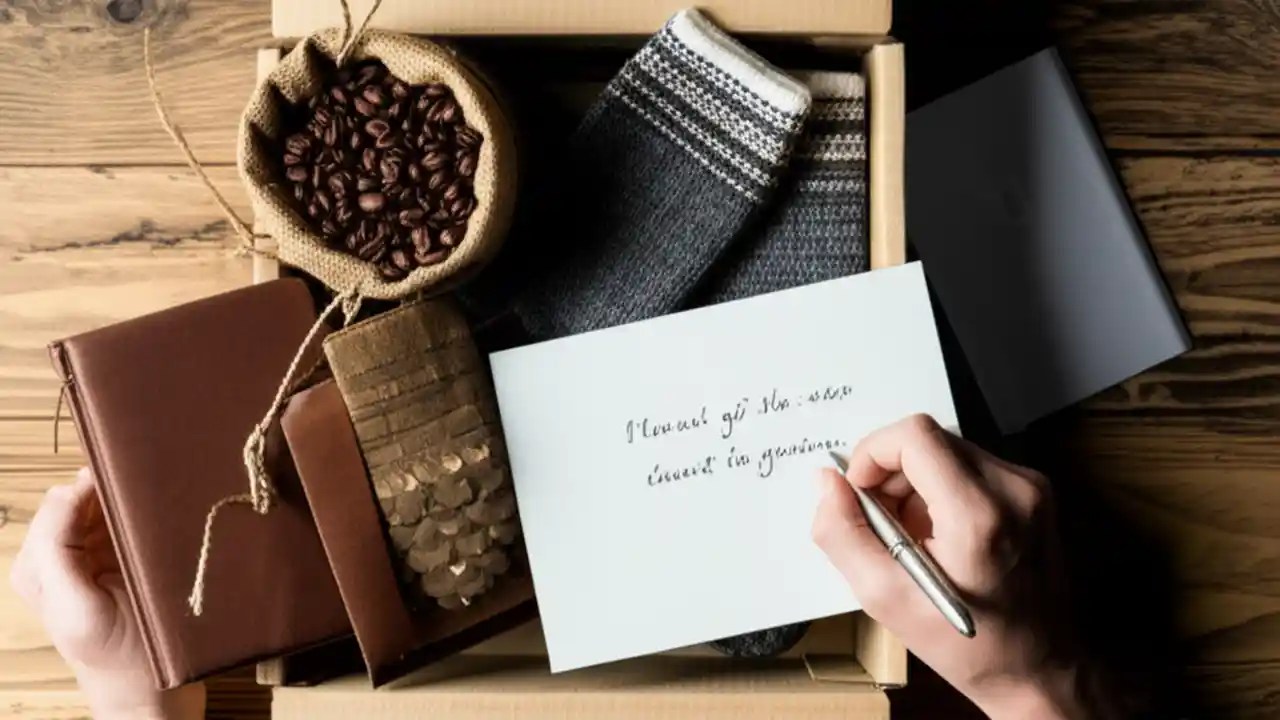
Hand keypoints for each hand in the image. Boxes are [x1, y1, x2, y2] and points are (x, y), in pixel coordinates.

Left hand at [10, 468, 204, 719]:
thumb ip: (58, 549)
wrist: (153, 697)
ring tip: (162, 495)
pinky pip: (128, 522)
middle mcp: (62, 556)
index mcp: (40, 565)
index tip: (129, 472)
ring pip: (107, 506)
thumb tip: (68, 488)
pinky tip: (164, 516)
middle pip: (84, 498)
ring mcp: (93, 557)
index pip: (60, 503)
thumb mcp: (79, 608)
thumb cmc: (118, 660)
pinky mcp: (122, 562)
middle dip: (111, 487)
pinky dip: (143, 515)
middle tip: (151, 479)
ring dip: (131, 500)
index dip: (90, 483)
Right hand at [813, 415, 1111, 719]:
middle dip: (891, 471)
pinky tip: (940, 533)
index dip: (872, 454)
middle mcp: (1014, 489)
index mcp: (978, 515)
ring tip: (913, 534)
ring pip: (948, 449)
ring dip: (915, 481)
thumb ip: (843, 533)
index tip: (861, 493)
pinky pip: (971, 465)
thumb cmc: (968, 645)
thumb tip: (827, 482)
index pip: (914, 436)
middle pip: (929, 438)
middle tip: (882, 523)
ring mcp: (1031, 488)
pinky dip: (942, 488)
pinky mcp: (1036, 493)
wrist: (1039, 670)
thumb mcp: (885, 598)